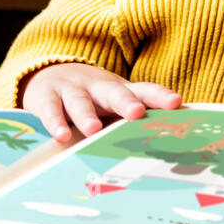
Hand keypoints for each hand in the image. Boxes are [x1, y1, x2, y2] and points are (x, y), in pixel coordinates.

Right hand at [19, 62, 181, 142]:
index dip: (160, 96)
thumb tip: (166, 150)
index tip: (176, 104)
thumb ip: (133, 123)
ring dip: (87, 115)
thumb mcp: (114, 105)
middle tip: (136, 113)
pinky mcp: (47, 96)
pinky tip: (61, 135)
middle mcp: (98, 87)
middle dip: (125, 102)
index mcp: (120, 90)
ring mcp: (72, 89)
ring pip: (80, 101)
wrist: (49, 73)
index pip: (144, 90)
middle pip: (114, 92)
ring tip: (94, 129)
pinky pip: (51, 109)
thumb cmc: (93, 99)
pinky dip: (55, 122)